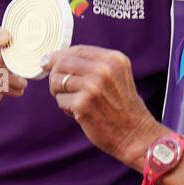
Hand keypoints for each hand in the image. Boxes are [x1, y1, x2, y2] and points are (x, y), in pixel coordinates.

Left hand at [43, 46, 162, 167]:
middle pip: (62, 63)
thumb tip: (54, 59)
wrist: (135, 135)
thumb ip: (93, 65)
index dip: (59, 55)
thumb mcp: (117, 76)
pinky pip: (60, 100)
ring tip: (76, 101)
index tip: (48, 62)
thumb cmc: (123, 108)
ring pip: (57, 81)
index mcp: (113, 60)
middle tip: (61, 88)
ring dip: (60, 93)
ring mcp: (92, 87)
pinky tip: (80, 113)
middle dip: (56, 75)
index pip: (77, 50)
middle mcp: (104, 70)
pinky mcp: (82, 104)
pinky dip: (66, 108)